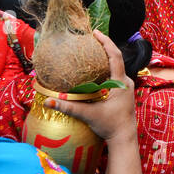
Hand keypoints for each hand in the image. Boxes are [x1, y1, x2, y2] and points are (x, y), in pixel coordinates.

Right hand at [44, 28, 137, 144]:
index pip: (115, 56)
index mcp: (120, 82)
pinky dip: (105, 68)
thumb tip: (48, 101)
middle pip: (116, 58)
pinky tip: (94, 69)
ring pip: (115, 67)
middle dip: (104, 47)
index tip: (95, 33)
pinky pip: (114, 75)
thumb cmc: (110, 126)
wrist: (124, 140)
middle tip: (90, 38)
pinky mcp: (123, 93)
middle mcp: (125, 82)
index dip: (106, 42)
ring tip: (90, 50)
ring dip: (104, 58)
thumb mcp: (88, 115)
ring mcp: (125, 87)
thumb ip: (69, 107)